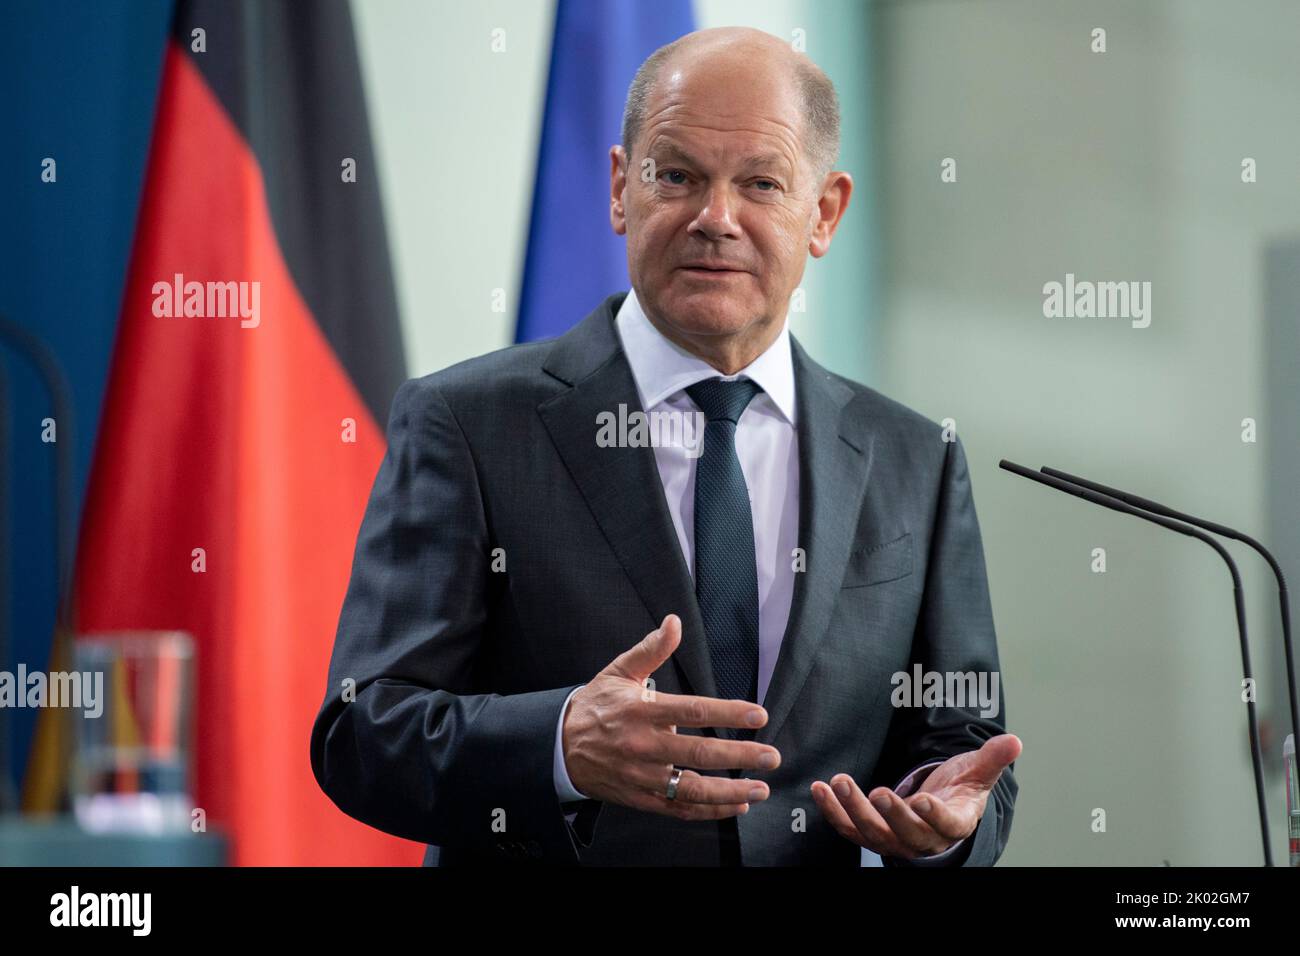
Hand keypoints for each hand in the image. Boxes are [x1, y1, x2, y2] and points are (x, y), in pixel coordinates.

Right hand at [562, 614, 781, 819]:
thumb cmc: (595, 705)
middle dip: (740, 756)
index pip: (692, 710)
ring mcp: (642, 775)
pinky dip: (709, 811)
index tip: (758, 715)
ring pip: (692, 788)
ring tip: (761, 788)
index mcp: (641, 711)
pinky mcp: (640, 798)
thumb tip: (674, 622)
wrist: (559, 746)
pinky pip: (679, 808)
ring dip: (730, 790)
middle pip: (698, 752)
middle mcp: (643, 745)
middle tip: (771, 756)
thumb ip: (651, 649)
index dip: (728, 713)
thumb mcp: (619, 671)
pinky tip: (735, 805)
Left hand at [811, 733, 1021, 859]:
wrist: (939, 809)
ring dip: (852, 809)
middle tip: (875, 792)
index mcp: (954, 823)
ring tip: (837, 782)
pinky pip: (849, 829)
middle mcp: (924, 839)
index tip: (923, 801)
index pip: (946, 825)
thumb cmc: (959, 790)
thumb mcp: (977, 773)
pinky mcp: (872, 834)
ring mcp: (895, 840)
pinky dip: (832, 811)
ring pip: (872, 833)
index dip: (935, 816)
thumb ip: (992, 758)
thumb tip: (1015, 741)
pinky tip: (820, 789)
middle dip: (889, 813)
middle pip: (906, 833)